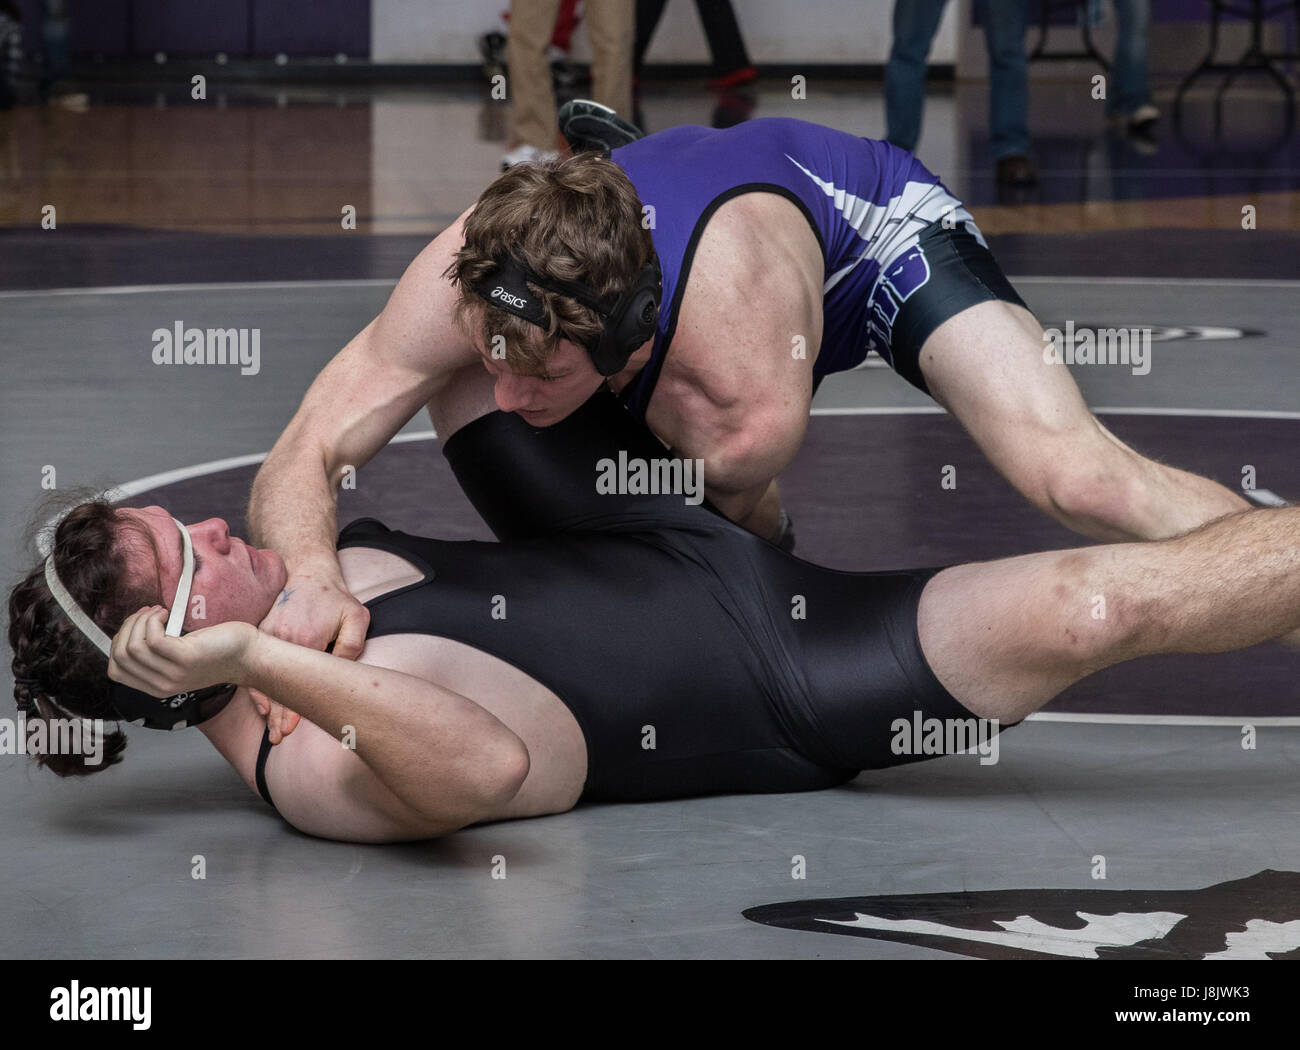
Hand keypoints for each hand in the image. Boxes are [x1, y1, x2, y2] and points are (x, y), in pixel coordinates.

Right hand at [108, 607, 256, 696]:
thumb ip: (156, 655)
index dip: (117, 644)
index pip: (115, 670)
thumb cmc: (216, 651)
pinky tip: (167, 614)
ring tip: (158, 611)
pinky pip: (152, 638)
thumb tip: (130, 632)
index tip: (133, 627)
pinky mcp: (185, 658)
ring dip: (140, 621)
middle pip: (120, 656)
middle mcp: (162, 684)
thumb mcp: (178, 659)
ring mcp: (173, 673)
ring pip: (133, 646)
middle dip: (127, 627)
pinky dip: (153, 620)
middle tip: (147, 613)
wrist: (248, 656)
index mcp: (156, 686)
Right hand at [255, 568, 369, 742]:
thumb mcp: (355, 616)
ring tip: (269, 729)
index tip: (290, 729)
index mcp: (305, 640)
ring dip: (264, 704)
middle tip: (278, 738)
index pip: (296, 683)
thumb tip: (342, 671)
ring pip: (262, 678)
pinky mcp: (261, 633)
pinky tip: (261, 704)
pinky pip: (255, 664)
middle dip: (277, 716)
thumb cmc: (334, 597)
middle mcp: (282, 641)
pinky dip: (255, 685)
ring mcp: (267, 637)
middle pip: (276, 685)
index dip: (292, 709)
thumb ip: (351, 645)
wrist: (307, 571)